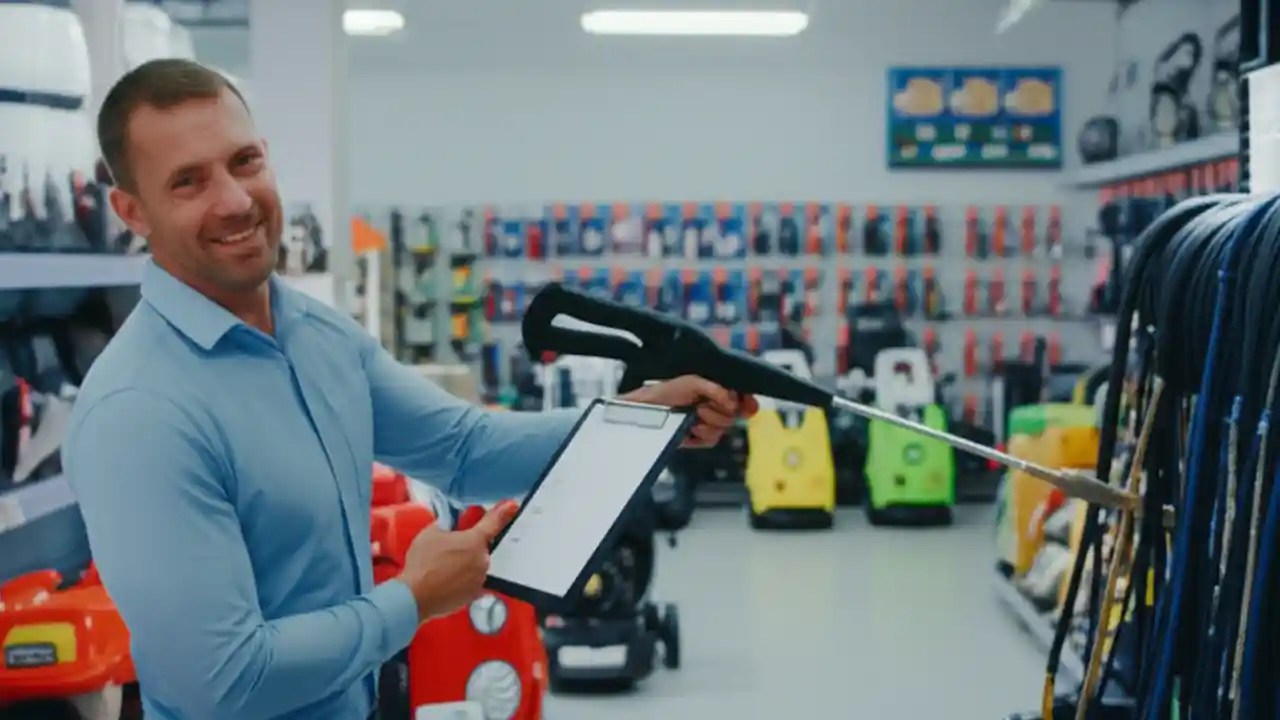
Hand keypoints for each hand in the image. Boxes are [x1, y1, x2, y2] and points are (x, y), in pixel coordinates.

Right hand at [397, 500, 517, 622]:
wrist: (415, 596)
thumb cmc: (423, 564)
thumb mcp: (430, 533)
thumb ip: (446, 524)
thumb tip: (449, 524)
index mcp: (475, 541)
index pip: (493, 522)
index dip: (502, 511)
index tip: (512, 505)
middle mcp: (482, 560)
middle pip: (479, 547)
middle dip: (466, 546)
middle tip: (447, 550)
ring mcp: (479, 579)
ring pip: (475, 565)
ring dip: (463, 564)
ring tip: (441, 568)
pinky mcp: (473, 595)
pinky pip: (470, 581)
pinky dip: (460, 580)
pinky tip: (444, 580)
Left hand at [620, 375, 758, 447]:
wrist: (648, 409)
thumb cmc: (668, 391)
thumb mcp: (693, 382)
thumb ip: (716, 389)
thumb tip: (732, 401)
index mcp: (718, 391)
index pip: (743, 398)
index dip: (747, 402)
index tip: (745, 405)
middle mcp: (716, 407)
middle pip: (736, 415)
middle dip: (720, 410)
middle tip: (702, 405)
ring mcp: (709, 424)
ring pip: (724, 428)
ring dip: (710, 420)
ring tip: (694, 414)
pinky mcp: (700, 439)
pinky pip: (712, 439)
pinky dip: (702, 433)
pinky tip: (691, 428)